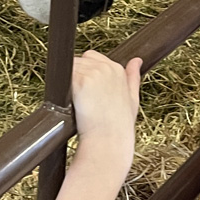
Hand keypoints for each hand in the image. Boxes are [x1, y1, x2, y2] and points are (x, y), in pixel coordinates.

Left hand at [71, 51, 142, 173]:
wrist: (109, 141)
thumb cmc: (118, 126)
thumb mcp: (132, 99)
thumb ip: (133, 77)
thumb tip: (136, 61)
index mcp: (117, 69)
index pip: (93, 58)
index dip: (87, 73)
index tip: (88, 90)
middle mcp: (106, 68)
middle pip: (80, 60)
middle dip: (77, 75)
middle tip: (82, 97)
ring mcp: (93, 73)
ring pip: (70, 67)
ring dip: (69, 82)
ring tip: (77, 101)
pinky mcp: (81, 81)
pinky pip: (63, 76)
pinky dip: (63, 87)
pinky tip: (71, 100)